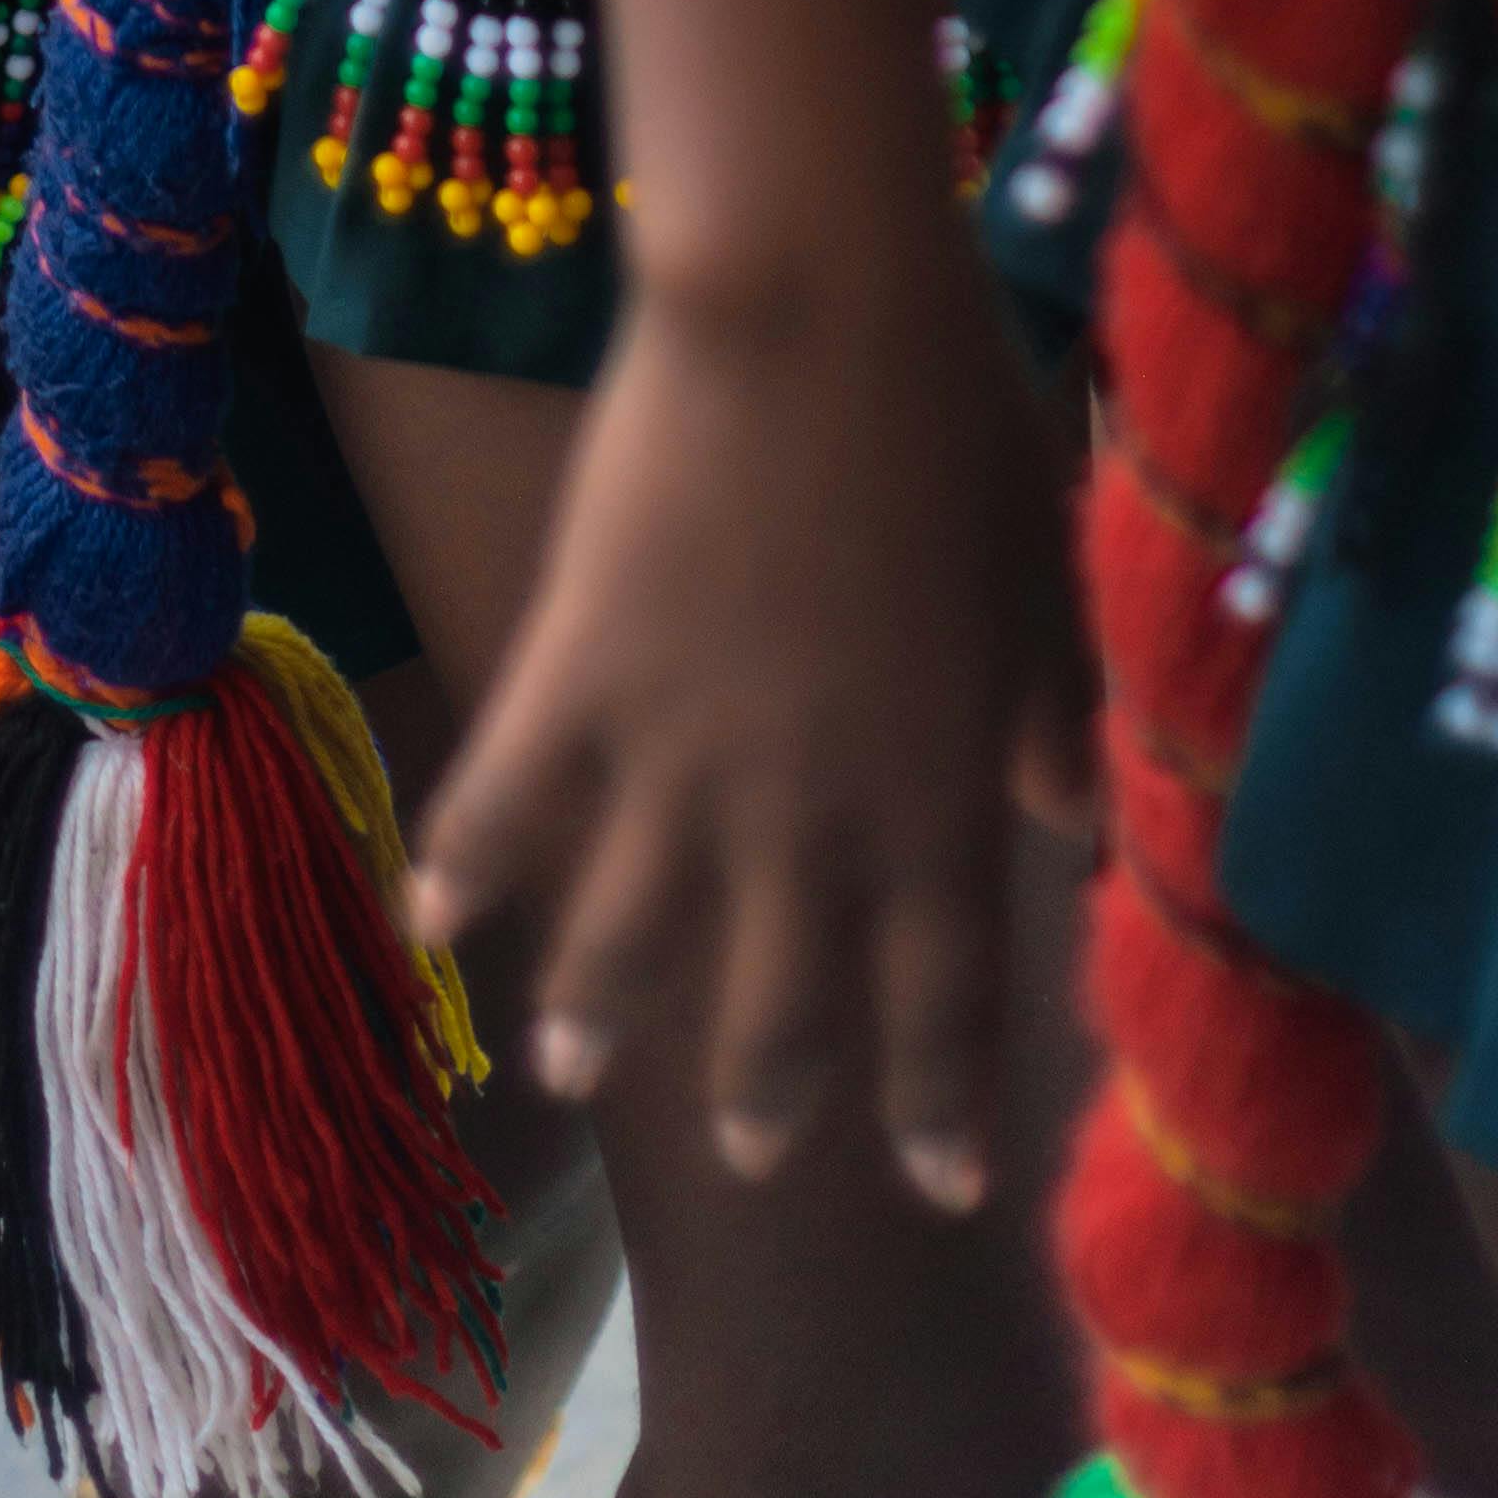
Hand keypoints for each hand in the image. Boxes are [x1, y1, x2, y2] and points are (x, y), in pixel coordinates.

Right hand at [414, 240, 1090, 1213]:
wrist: (811, 312)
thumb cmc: (958, 420)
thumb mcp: (1043, 582)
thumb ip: (1050, 718)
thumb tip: (1069, 821)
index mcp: (940, 801)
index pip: (945, 999)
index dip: (939, 1102)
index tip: (941, 1185)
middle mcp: (810, 820)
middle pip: (783, 1002)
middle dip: (768, 1090)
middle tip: (755, 1153)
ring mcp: (680, 760)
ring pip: (628, 938)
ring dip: (597, 1016)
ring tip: (567, 1069)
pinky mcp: (576, 677)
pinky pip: (505, 802)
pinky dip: (463, 869)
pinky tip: (428, 922)